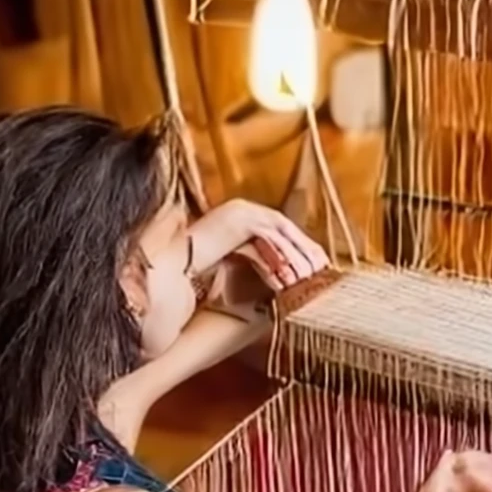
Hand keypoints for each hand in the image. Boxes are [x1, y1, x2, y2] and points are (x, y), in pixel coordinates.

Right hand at [189, 199, 329, 291]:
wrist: (171, 268)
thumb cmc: (202, 270)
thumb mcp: (239, 266)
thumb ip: (262, 265)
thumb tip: (286, 280)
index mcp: (244, 217)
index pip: (281, 230)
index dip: (302, 247)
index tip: (320, 266)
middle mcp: (243, 210)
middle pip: (284, 229)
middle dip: (304, 251)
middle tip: (319, 272)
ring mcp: (239, 212)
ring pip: (278, 233)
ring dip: (293, 258)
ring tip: (304, 279)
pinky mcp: (236, 220)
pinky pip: (265, 238)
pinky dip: (276, 259)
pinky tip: (284, 279)